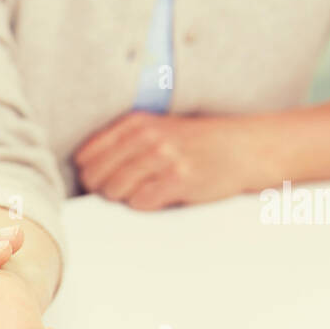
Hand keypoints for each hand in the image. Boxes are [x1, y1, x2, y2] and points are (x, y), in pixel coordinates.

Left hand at [73, 111, 278, 210]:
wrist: (246, 148)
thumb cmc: (197, 144)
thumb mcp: (157, 130)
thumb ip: (123, 143)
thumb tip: (83, 170)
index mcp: (136, 123)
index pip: (86, 156)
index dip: (89, 175)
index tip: (101, 182)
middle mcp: (148, 136)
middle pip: (95, 176)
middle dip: (102, 190)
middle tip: (121, 192)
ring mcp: (164, 157)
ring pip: (115, 190)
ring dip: (123, 199)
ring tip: (143, 193)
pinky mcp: (179, 180)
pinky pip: (141, 202)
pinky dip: (144, 205)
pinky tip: (159, 197)